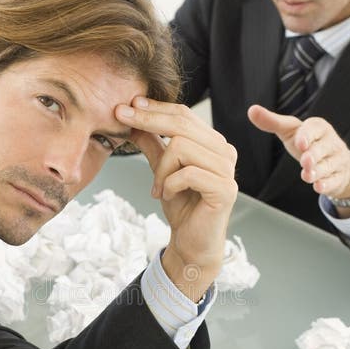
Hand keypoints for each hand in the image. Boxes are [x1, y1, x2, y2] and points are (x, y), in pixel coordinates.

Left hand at [115, 98, 237, 300]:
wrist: (192, 243)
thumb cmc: (182, 207)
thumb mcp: (161, 170)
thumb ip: (152, 145)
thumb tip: (131, 118)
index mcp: (212, 143)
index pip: (183, 115)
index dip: (155, 108)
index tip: (129, 105)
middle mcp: (225, 152)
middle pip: (182, 124)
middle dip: (148, 121)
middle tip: (122, 122)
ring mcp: (227, 170)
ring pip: (182, 147)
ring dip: (161, 169)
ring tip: (158, 188)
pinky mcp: (225, 189)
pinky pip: (187, 173)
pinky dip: (170, 184)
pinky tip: (167, 196)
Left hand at [248, 105, 349, 213]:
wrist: (335, 163)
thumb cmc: (308, 144)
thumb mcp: (291, 132)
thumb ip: (272, 122)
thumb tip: (251, 110)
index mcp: (318, 128)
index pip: (314, 128)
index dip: (307, 136)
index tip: (299, 143)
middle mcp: (331, 142)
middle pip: (322, 148)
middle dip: (313, 155)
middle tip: (305, 161)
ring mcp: (337, 160)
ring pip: (328, 166)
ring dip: (318, 171)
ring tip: (307, 176)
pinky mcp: (339, 177)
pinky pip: (335, 181)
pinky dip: (327, 184)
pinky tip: (318, 186)